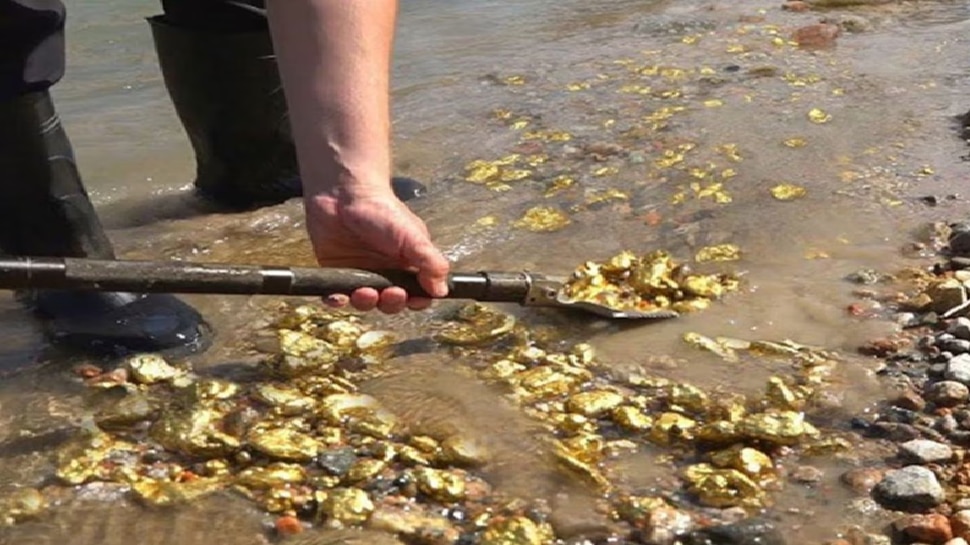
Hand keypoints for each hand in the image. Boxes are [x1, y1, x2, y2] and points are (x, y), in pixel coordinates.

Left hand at [304, 190, 449, 312]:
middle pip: (391, 303)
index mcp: (406, 265)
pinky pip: (337, 296)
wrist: (343, 193)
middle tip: (391, 293)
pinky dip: (337, 301)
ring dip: (366, 303)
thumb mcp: (414, 237)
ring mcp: (359, 275)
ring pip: (364, 303)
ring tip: (364, 292)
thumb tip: (442, 291)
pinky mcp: (335, 274)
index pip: (417, 293)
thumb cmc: (382, 210)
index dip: (417, 300)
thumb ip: (431, 263)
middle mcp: (384, 272)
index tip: (414, 300)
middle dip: (392, 303)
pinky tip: (338, 297)